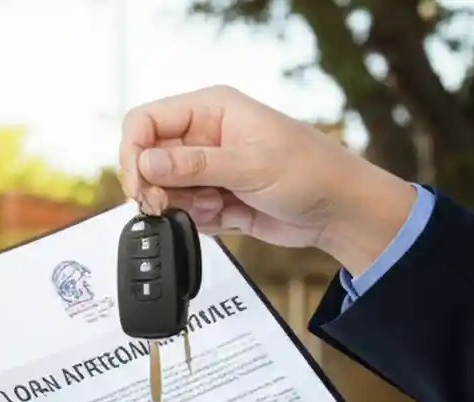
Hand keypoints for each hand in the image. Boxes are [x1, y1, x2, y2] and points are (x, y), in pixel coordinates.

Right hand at [119, 85, 415, 275]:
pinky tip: (227, 215)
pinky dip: (197, 221)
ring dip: (181, 206)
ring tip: (217, 207)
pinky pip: (182, 211)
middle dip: (155, 187)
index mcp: (211, 109)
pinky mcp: (212, 196)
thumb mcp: (250, 165)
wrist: (340, 212)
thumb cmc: (312, 173)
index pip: (146, 120)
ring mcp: (207, 168)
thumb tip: (146, 163)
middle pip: (148, 158)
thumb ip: (193, 166)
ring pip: (162, 189)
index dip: (133, 152)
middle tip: (167, 206)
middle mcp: (204, 135)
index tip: (139, 184)